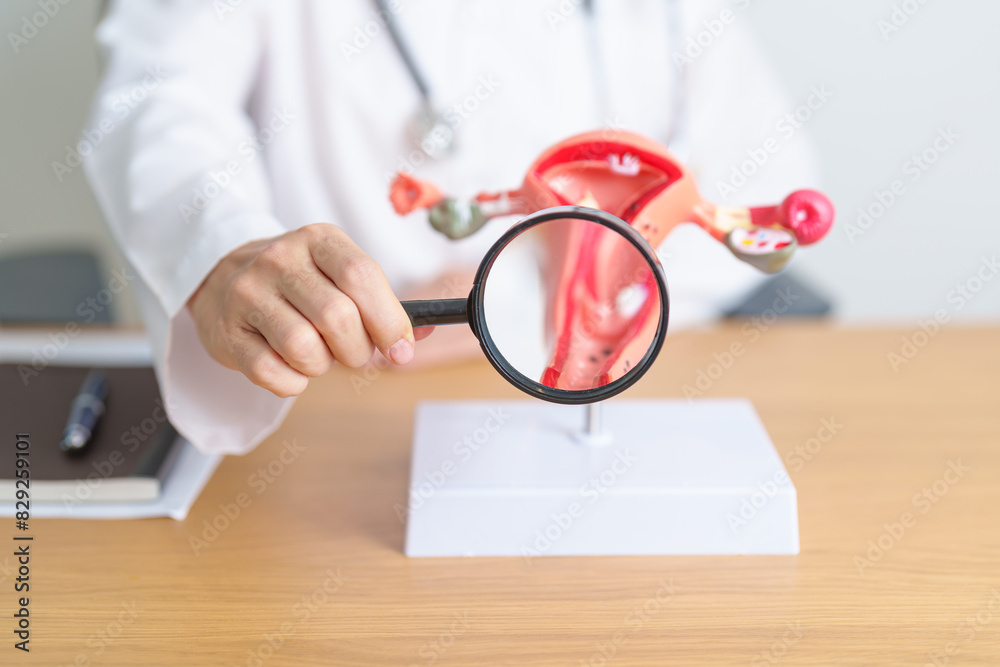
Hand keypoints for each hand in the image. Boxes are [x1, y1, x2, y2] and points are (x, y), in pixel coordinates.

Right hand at [187, 223, 431, 396]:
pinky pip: (272, 373)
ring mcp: (247, 293)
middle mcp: (280, 259)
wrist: (223, 277)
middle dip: (357, 350)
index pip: (362, 276)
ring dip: (322, 366)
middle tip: (353, 352)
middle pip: (337, 317)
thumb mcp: (338, 274)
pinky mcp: (226, 332)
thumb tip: (424, 333)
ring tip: (316, 354)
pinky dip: (292, 382)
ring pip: (303, 348)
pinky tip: (290, 366)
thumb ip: (381, 303)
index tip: (401, 349)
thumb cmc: (299, 284)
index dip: (389, 320)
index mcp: (318, 240)